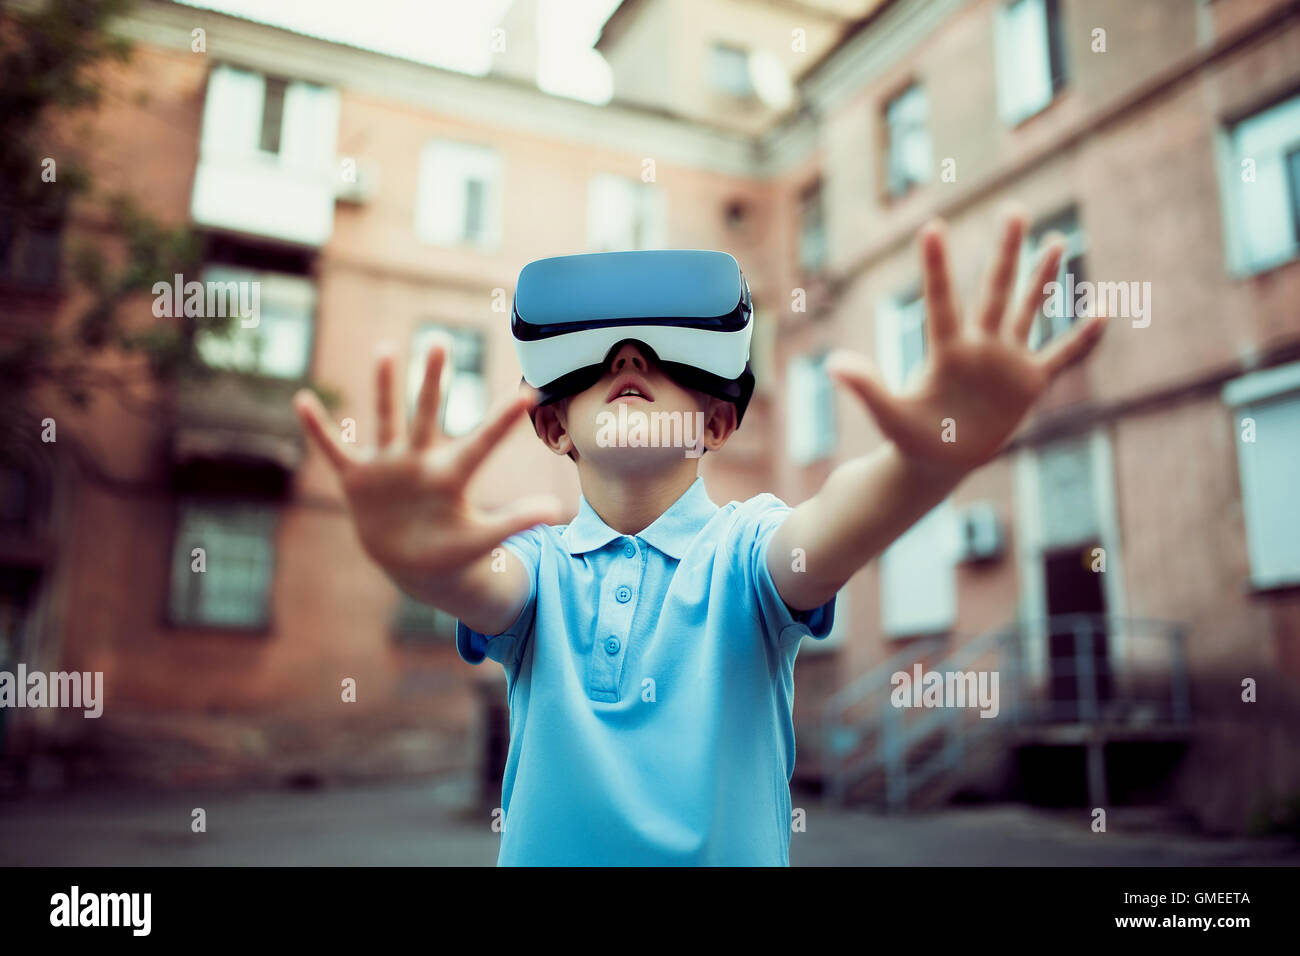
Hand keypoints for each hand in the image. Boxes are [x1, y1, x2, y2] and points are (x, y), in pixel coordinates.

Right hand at [293, 343, 562, 582]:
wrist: (412, 562)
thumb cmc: (452, 549)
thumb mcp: (482, 539)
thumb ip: (514, 523)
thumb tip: (557, 512)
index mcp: (452, 475)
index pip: (480, 443)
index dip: (501, 422)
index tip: (524, 394)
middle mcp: (421, 461)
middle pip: (427, 415)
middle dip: (431, 381)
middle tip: (438, 341)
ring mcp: (389, 467)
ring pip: (386, 421)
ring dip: (383, 389)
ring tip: (384, 350)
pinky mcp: (359, 479)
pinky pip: (335, 451)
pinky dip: (317, 430)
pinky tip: (302, 400)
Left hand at [826, 210, 1106, 475]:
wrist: (937, 460)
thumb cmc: (910, 436)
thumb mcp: (890, 415)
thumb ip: (867, 388)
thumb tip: (833, 364)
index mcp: (947, 351)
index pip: (942, 302)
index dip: (937, 268)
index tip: (931, 227)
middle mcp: (979, 346)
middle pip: (996, 291)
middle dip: (1006, 253)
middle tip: (1013, 209)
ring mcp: (1005, 361)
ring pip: (1028, 310)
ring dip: (1042, 278)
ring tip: (1055, 241)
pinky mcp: (1027, 383)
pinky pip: (1062, 356)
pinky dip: (1082, 339)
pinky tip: (1103, 312)